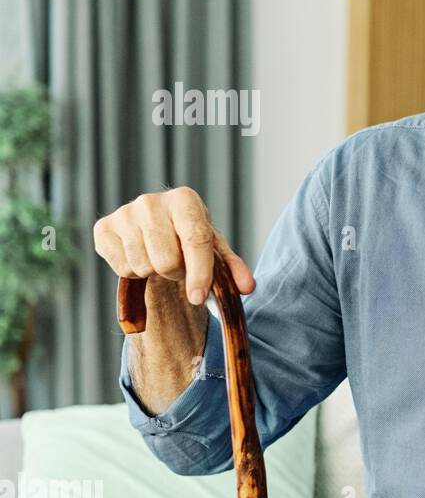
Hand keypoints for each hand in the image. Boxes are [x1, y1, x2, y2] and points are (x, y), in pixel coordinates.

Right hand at [93, 187, 253, 304]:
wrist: (156, 226)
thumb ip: (232, 269)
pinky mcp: (102, 228)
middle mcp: (151, 201)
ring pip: (143, 266)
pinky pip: (122, 268)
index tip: (198, 298)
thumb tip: (248, 287)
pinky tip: (140, 256)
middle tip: (178, 265)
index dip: (199, 274)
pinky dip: (133, 272)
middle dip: (176, 272)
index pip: (195, 240)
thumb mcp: (214, 250)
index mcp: (185, 199)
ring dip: (154, 273)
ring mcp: (124, 213)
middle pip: (166, 260)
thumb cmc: (190, 238)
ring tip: (159, 258)